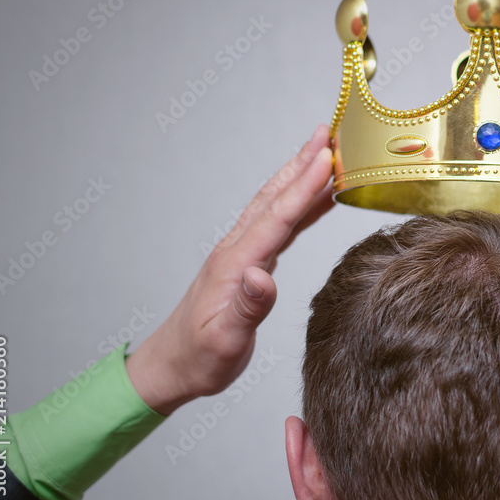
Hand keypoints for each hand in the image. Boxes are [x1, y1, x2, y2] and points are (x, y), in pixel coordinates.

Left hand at [125, 125, 334, 414]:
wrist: (172, 366)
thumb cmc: (199, 357)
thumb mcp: (224, 341)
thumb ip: (246, 307)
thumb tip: (262, 275)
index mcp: (234, 264)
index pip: (277, 218)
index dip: (304, 187)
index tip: (327, 158)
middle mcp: (236, 251)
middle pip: (274, 197)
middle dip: (301, 164)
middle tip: (326, 133)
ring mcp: (240, 254)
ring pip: (274, 204)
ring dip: (299, 176)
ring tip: (324, 152)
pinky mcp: (246, 262)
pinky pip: (278, 224)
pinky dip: (300, 206)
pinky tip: (319, 200)